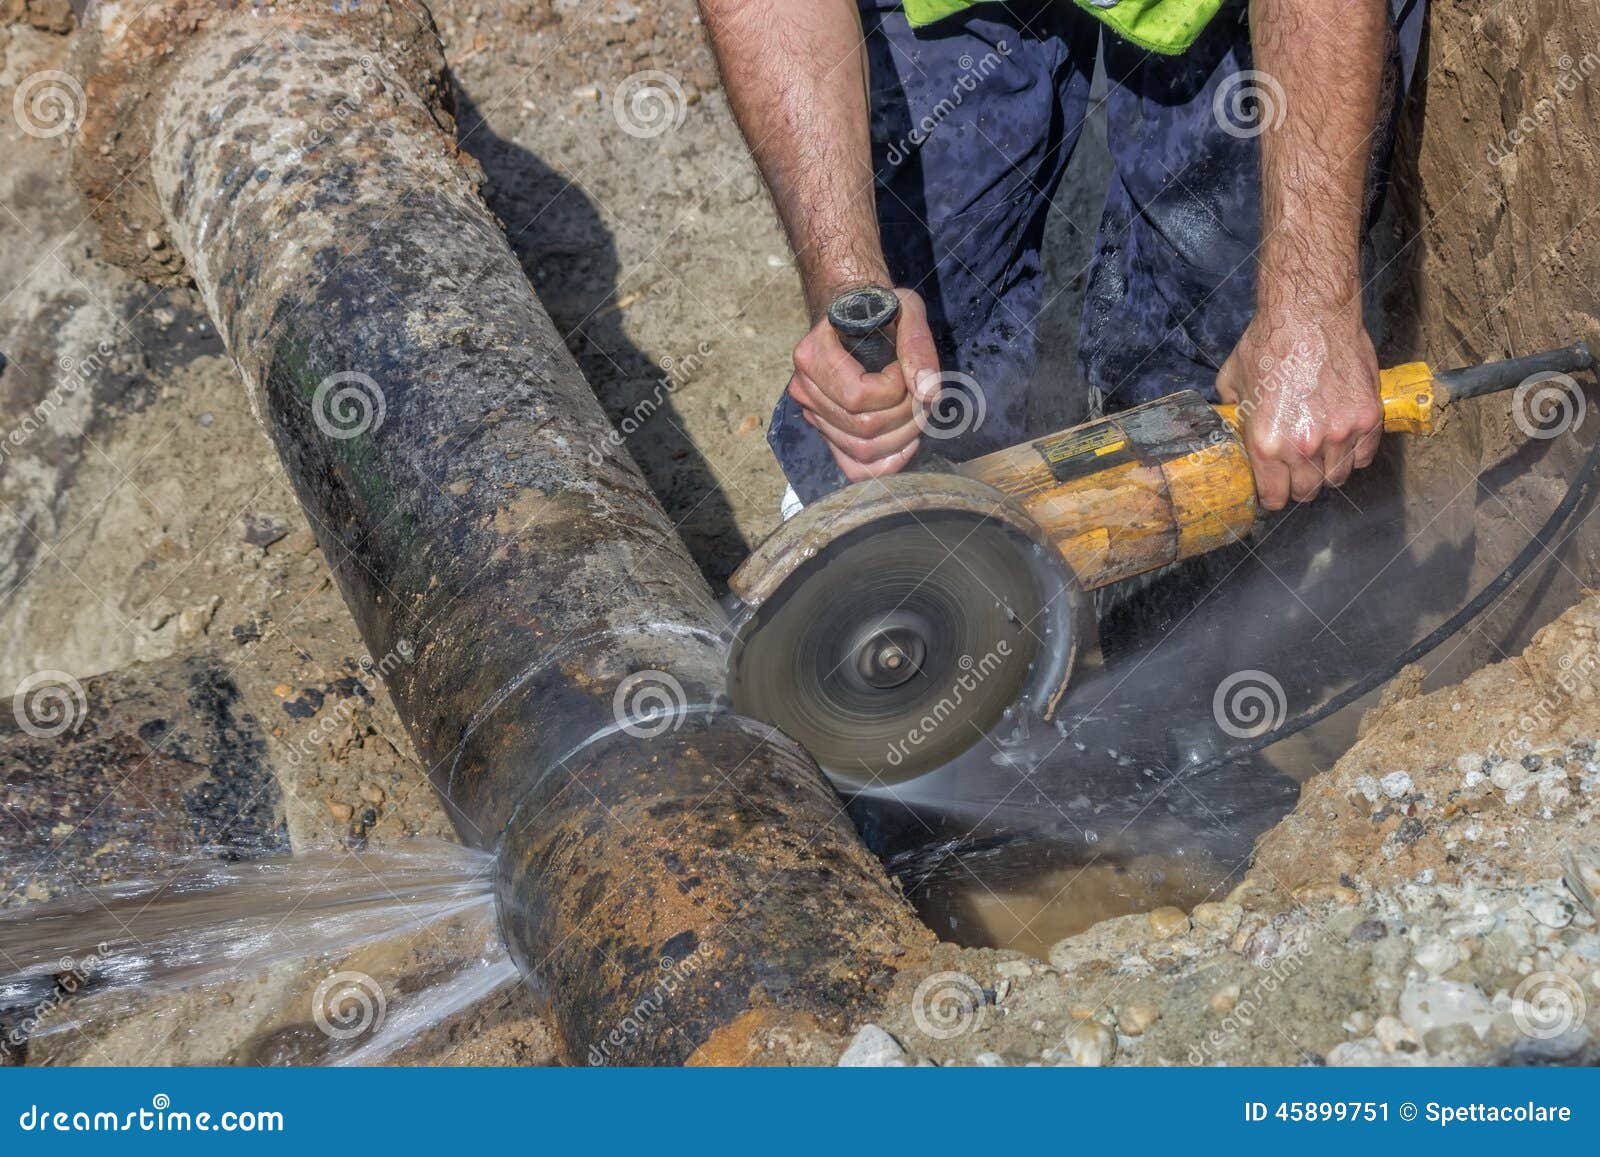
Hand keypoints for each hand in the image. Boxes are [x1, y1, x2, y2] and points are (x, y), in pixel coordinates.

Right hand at [787, 287, 941, 482]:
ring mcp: (813, 414)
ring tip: (915, 410)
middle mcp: (804, 389)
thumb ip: (918, 344)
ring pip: (862, 450)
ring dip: (902, 437)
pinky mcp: (826, 432)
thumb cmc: (879, 309)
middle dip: (905, 416)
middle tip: (919, 393)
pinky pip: (854, 467)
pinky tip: (906, 443)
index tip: (904, 369)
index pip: (858, 396)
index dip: (896, 390)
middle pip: (863, 429)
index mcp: (813, 355)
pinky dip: (886, 463)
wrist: (854, 318)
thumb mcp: (905, 309)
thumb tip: (928, 395)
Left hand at [1216, 308, 1383, 510]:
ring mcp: (1341, 434)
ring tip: (1320, 455)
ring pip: (1337, 477)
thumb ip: (1234, 414)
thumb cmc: (1269, 344)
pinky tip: (1343, 442)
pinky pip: (1364, 456)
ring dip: (1327, 471)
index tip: (1274, 490)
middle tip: (1296, 471)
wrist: (1310, 314)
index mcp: (1267, 444)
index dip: (1273, 496)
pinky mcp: (1368, 418)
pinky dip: (1354, 454)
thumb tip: (1233, 428)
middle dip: (1299, 485)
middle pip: (1307, 491)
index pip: (1274, 497)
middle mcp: (1304, 447)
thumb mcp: (1233, 382)